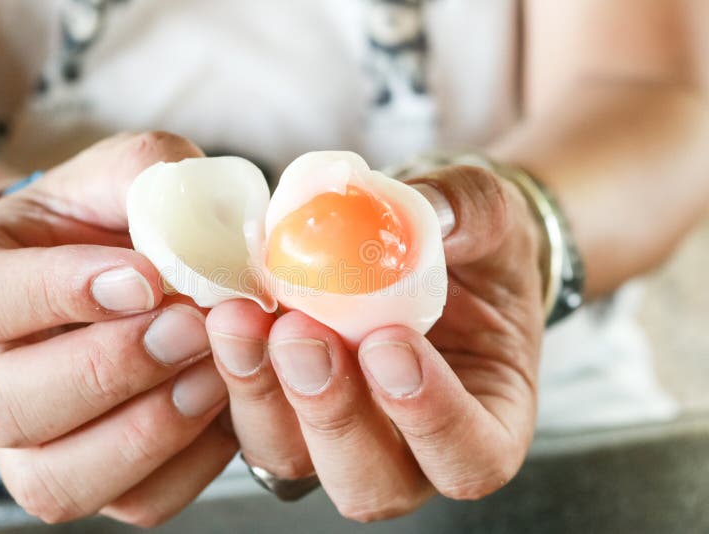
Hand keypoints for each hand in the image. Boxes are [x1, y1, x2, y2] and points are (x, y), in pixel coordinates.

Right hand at [0, 132, 237, 526]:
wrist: (107, 275)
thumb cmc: (105, 224)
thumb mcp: (121, 175)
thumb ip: (151, 180)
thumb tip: (213, 226)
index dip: (60, 291)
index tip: (144, 278)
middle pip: (7, 404)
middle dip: (109, 370)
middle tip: (190, 328)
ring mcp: (27, 443)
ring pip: (60, 477)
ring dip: (147, 430)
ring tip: (214, 375)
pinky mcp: (90, 477)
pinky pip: (132, 502)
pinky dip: (188, 466)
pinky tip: (223, 412)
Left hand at [206, 165, 544, 520]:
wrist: (418, 243)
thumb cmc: (473, 248)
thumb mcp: (491, 218)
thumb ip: (469, 211)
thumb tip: (423, 209)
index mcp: (484, 422)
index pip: (471, 458)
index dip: (431, 419)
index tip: (389, 345)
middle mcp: (408, 448)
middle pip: (368, 482)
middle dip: (329, 414)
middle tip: (301, 334)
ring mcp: (338, 431)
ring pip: (290, 457)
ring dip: (261, 393)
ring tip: (243, 318)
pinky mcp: (281, 404)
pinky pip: (246, 409)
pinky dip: (229, 365)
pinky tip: (225, 310)